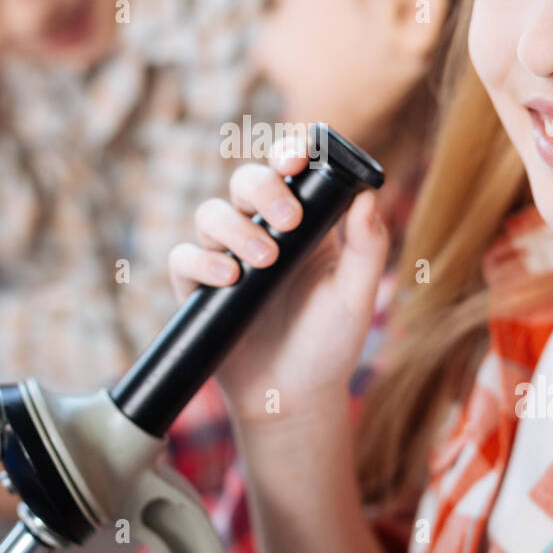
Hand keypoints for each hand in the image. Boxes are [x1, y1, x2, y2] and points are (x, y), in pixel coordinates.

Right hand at [167, 138, 389, 426]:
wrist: (294, 399)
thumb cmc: (330, 345)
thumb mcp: (357, 296)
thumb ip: (368, 246)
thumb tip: (368, 195)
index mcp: (303, 223)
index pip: (289, 171)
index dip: (288, 153)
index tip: (296, 161)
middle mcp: (261, 231)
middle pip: (246, 180)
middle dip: (264, 189)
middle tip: (289, 221)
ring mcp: (227, 256)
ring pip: (211, 213)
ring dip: (236, 227)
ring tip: (263, 261)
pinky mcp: (198, 287)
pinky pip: (184, 256)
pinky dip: (202, 260)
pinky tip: (228, 278)